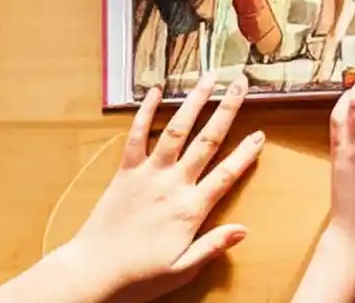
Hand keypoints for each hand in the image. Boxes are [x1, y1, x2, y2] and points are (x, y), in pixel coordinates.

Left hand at [58, 74, 264, 302]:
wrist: (94, 271)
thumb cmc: (139, 275)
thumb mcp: (183, 269)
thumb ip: (213, 246)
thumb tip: (244, 230)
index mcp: (190, 209)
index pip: (226, 175)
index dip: (245, 154)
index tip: (260, 134)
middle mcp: (172, 184)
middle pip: (206, 140)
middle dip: (226, 110)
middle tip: (240, 84)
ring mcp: (148, 174)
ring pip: (176, 130)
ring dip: (193, 102)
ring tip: (207, 79)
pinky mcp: (125, 172)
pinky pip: (136, 136)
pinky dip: (145, 112)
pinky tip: (154, 91)